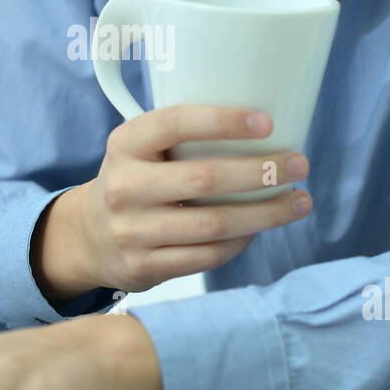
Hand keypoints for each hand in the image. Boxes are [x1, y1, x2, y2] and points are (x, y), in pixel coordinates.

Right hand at [81, 105, 310, 293]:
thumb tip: (263, 130)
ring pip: (214, 224)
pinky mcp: (145, 267)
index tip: (267, 123)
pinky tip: (260, 229)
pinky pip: (208, 255)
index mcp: (125, 144)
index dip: (223, 121)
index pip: (176, 123)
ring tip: (299, 202)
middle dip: (262, 172)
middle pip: (206, 178)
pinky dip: (241, 242)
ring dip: (265, 214)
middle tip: (298, 165)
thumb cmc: (135, 180)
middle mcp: (124, 186)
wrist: (90, 236)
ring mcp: (132, 231)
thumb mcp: (141, 148)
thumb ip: (182, 136)